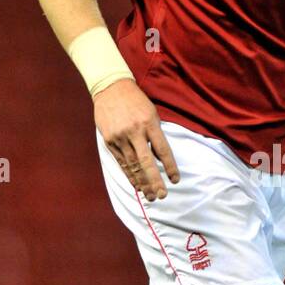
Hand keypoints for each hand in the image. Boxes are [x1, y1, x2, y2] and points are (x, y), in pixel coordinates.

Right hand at [94, 79, 179, 199]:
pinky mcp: (109, 141)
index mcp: (149, 123)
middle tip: (162, 196)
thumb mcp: (152, 113)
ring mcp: (120, 137)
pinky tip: (136, 186)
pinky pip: (121, 162)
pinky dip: (130, 175)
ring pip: (133, 165)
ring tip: (150, 196)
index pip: (162, 150)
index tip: (175, 180)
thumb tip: (161, 159)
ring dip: (142, 183)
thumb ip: (156, 135)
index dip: (169, 167)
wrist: (110, 88)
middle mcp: (134, 131)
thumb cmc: (136, 101)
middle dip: (154, 181)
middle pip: (146, 162)